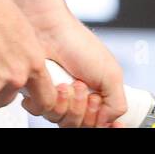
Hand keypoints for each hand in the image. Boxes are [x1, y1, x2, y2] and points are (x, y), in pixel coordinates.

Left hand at [25, 5, 127, 127]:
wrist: (48, 28)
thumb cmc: (77, 42)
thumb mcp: (111, 74)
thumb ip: (117, 103)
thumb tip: (107, 122)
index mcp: (96, 94)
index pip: (101, 123)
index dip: (106, 124)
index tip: (112, 121)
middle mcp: (76, 98)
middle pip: (83, 125)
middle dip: (87, 111)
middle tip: (85, 89)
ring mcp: (56, 97)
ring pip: (64, 121)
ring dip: (71, 104)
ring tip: (70, 82)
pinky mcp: (37, 93)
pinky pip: (43, 112)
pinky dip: (52, 101)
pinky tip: (56, 85)